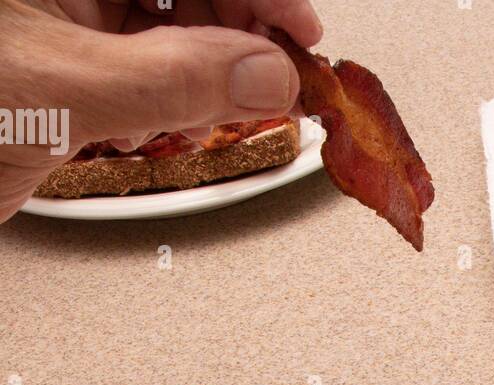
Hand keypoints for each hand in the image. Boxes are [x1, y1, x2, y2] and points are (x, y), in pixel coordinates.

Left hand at [0, 0, 323, 220]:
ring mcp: (50, 12)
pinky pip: (134, 63)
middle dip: (234, 25)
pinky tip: (168, 120)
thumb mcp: (58, 92)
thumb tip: (266, 74)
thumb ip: (174, 81)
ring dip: (206, 66)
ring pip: (161, 20)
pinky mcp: (50, 59)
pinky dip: (166, 96)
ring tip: (227, 104)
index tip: (299, 31)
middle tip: (277, 74)